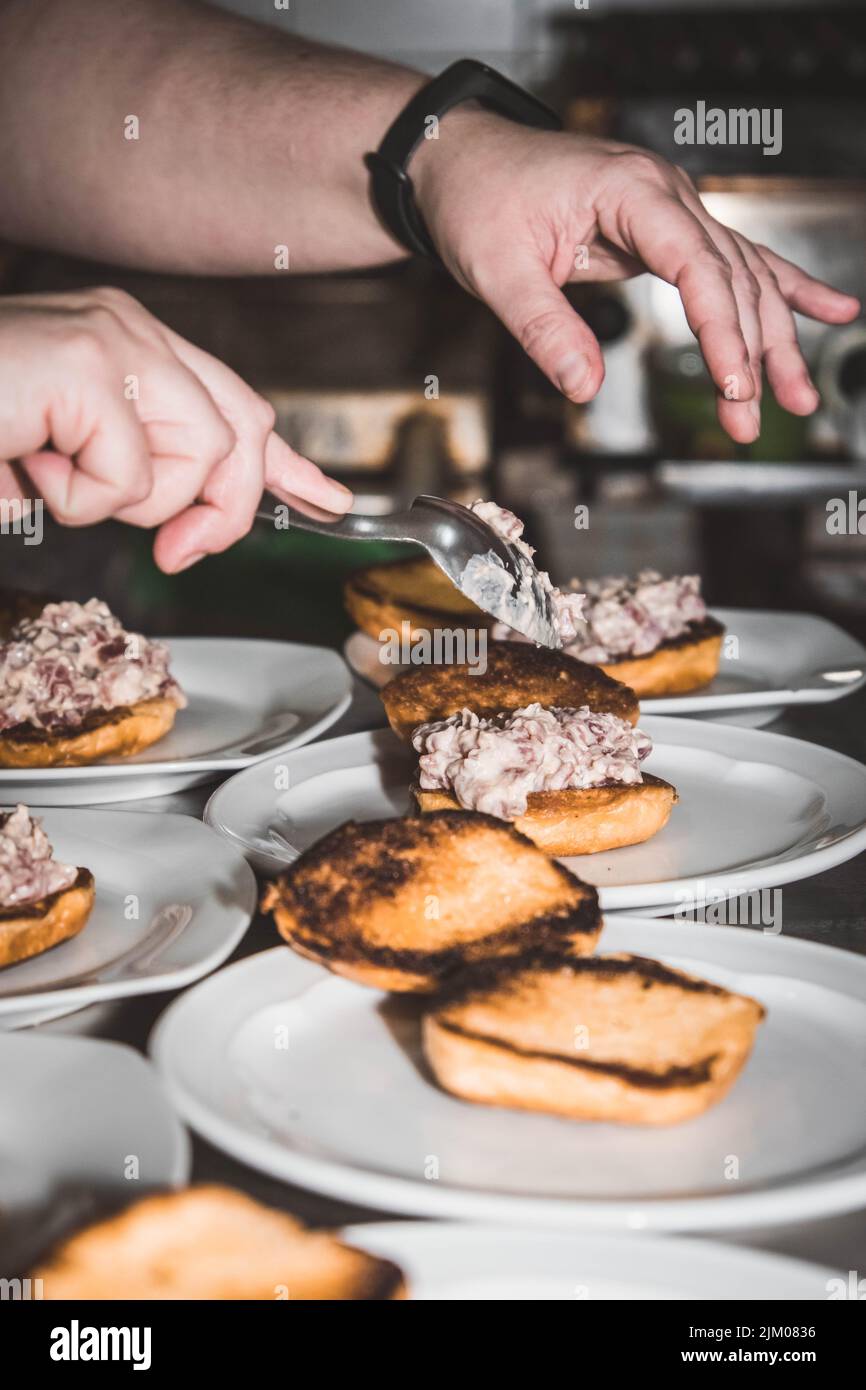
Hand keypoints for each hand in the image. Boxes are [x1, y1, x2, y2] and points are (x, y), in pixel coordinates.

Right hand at [0, 288, 351, 570]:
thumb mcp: (67, 459)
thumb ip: (136, 474)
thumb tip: (192, 527)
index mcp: (127, 342)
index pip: (235, 401)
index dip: (285, 463)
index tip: (329, 501)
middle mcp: (128, 328)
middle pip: (242, 434)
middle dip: (218, 510)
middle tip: (177, 552)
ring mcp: (110, 338)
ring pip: (197, 457)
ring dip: (125, 500)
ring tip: (53, 472)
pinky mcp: (84, 365)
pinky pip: (128, 475)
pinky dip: (75, 499)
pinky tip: (23, 465)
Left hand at [413, 115, 860, 442]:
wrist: (462, 159)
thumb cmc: (478, 200)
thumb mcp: (497, 269)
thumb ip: (544, 327)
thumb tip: (584, 385)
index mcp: (630, 190)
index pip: (697, 266)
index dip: (721, 330)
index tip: (734, 383)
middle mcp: (664, 192)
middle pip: (731, 276)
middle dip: (750, 353)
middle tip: (749, 420)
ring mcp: (670, 208)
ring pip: (742, 275)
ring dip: (773, 338)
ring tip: (797, 399)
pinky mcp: (664, 228)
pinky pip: (734, 259)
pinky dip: (782, 288)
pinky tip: (830, 311)